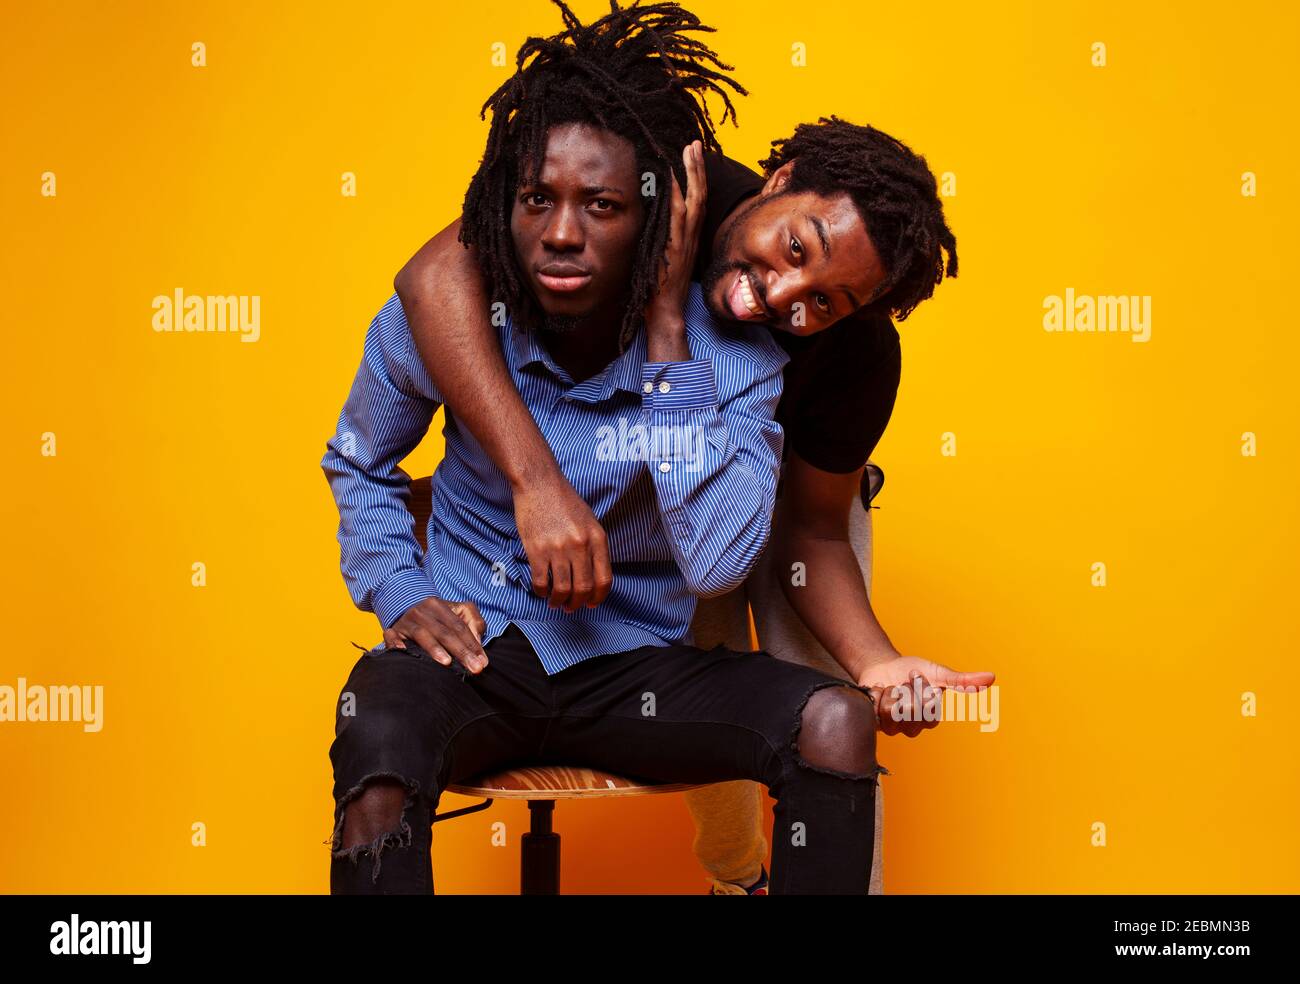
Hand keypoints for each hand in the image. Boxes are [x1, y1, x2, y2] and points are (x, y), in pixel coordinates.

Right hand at [384, 598, 487, 672]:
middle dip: (461, 651)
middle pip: (444, 632)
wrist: (403, 604)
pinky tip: (404, 651)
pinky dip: (396, 644)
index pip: (459, 626)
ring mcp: (406, 621)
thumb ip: (474, 622)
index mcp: (439, 606)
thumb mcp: (458, 611)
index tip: (482, 662)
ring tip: (446, 662)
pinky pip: (392, 637)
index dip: (472, 644)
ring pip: (422, 635)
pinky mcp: (393, 631)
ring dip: (434, 649)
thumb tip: (477, 641)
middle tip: (473, 668)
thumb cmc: (438, 615)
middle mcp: (422, 612)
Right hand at [513, 472, 612, 612]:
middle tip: (571, 607)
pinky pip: (541, 581)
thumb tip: (592, 576)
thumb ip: (594, 547)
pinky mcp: (537, 550)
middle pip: (584, 589)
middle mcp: (580, 546)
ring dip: (559, 601)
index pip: (604, 579)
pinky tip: (541, 590)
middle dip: (577, 604)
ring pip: (562, 590)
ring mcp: (558, 549)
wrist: (539, 483)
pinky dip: (541, 592)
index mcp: (597, 539)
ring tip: (555, 602)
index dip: (598, 597)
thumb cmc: (564, 501)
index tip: (591, 604)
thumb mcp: (590, 521)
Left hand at [644, 140, 706, 347]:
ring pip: (693, 200)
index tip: (691, 158)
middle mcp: (691, 237)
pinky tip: (672, 178)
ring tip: (689, 150)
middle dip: (698, 168)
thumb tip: (646, 224)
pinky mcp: (674, 249)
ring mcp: (684, 242)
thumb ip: (659, 241)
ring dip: (692, 174)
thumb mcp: (662, 260)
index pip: (696, 203)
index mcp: (688, 239)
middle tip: (694, 144)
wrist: (665, 314)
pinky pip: (677, 218)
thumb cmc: (660, 291)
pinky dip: (676, 197)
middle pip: (700, 195)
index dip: (695, 179)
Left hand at [858, 655, 994, 737]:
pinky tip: (878, 690)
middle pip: (910, 713)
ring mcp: (893, 727)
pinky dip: (876, 694)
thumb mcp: (938, 672)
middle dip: (905, 689)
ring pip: (892, 714)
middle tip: (903, 682)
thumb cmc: (911, 670)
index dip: (921, 689)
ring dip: (890, 692)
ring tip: (891, 687)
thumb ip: (962, 680)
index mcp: (931, 718)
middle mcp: (914, 727)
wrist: (882, 665)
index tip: (916, 675)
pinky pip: (875, 712)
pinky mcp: (875, 723)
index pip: (929, 710)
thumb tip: (991, 678)